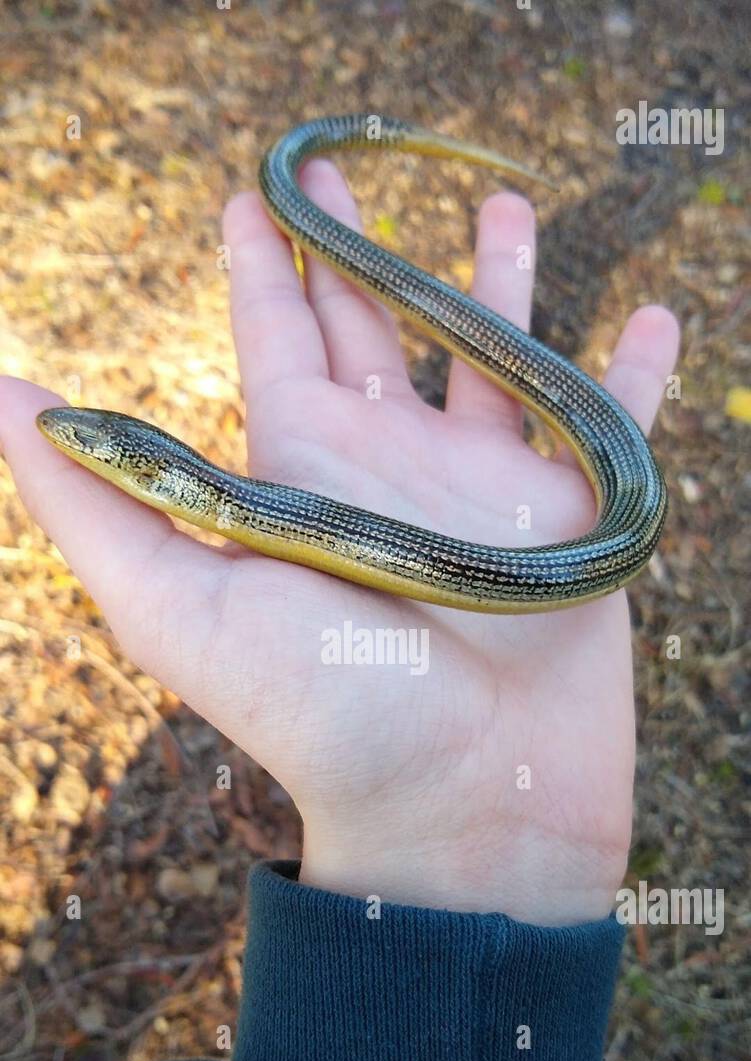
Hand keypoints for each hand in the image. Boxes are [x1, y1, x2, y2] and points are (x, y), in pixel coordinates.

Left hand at [0, 160, 678, 924]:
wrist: (460, 805)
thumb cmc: (322, 717)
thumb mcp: (183, 608)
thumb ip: (98, 503)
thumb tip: (4, 398)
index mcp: (308, 472)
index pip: (279, 340)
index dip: (262, 269)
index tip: (252, 196)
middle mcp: (397, 468)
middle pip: (379, 328)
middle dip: (361, 250)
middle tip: (344, 169)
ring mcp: (492, 488)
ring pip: (498, 355)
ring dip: (500, 283)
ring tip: (507, 208)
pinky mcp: (578, 518)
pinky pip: (618, 422)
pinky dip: (638, 372)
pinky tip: (654, 317)